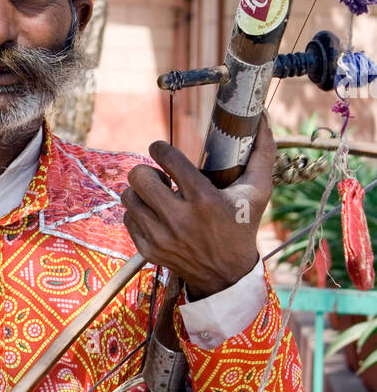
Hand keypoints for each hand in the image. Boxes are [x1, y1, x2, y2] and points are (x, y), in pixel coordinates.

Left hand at [121, 114, 274, 298]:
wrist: (227, 274)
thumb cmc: (243, 225)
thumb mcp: (259, 191)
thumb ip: (263, 152)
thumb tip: (261, 116)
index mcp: (205, 200)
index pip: (167, 158)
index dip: (160, 148)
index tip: (161, 149)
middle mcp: (180, 220)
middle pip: (139, 176)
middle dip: (148, 170)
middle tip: (161, 177)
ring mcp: (161, 237)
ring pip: (129, 196)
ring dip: (141, 192)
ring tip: (158, 195)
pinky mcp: (148, 250)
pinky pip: (128, 218)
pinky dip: (139, 212)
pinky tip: (156, 214)